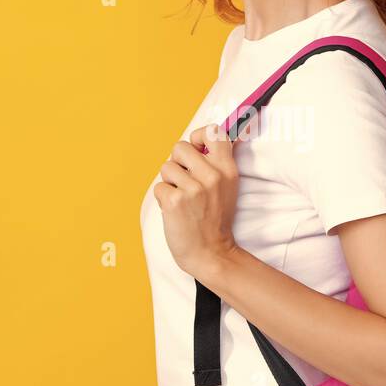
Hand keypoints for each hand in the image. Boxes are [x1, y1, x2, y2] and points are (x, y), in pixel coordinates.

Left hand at [153, 123, 239, 278]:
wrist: (211, 253)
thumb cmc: (215, 219)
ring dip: (169, 183)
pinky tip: (175, 211)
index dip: (198, 136)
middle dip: (177, 162)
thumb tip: (200, 139)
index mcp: (227, 169)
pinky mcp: (175, 201)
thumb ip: (216, 163)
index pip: (212, 132)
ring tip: (182, 199)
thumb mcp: (227, 187)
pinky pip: (158, 187)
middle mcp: (212, 175)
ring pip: (166, 167)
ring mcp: (193, 189)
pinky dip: (162, 198)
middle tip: (184, 181)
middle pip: (179, 147)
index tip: (196, 149)